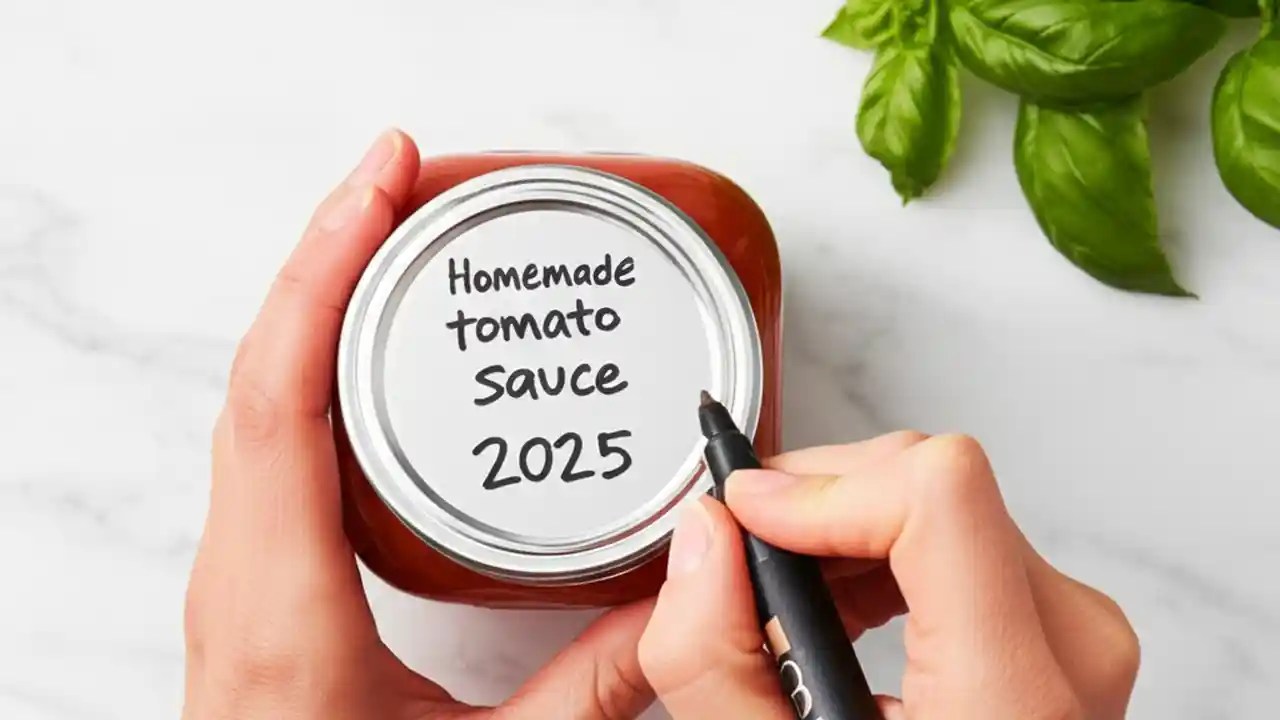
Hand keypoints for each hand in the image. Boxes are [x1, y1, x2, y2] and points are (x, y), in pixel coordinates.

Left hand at [183, 130, 654, 719]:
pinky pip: (270, 431)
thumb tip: (690, 603)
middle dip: (324, 251)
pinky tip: (360, 337)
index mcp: (283, 604)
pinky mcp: (259, 566)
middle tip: (399, 175)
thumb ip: (594, 687)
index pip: (280, 399)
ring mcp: (241, 563)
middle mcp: (243, 567)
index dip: (322, 275)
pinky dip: (308, 355)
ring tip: (385, 226)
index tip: (377, 186)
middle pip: (261, 368)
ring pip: (258, 394)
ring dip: (312, 296)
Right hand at [638, 433, 1139, 718]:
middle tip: (744, 551)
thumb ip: (717, 662)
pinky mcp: (1054, 623)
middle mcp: (1067, 641)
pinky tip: (833, 605)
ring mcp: (1071, 629)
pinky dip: (877, 550)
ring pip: (940, 498)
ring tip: (783, 593)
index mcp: (1011, 690)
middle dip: (816, 501)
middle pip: (932, 482)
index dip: (823, 485)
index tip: (750, 512)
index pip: (939, 492)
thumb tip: (703, 543)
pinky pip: (958, 535)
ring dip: (841, 526)